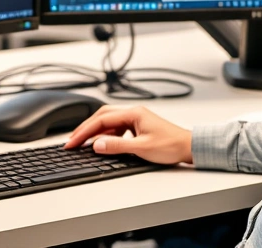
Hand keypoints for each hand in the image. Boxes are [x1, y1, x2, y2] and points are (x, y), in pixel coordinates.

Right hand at [64, 105, 192, 164]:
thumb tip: (97, 144)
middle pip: (102, 117)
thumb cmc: (171, 145)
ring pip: (109, 122)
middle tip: (72, 141)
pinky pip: (117, 127)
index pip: (101, 120)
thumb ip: (117, 145)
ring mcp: (137, 119)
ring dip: (96, 132)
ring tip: (84, 143)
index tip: (72, 141)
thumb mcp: (141, 148)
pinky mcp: (139, 126)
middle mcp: (134, 113)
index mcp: (133, 113)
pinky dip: (107, 135)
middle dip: (85, 128)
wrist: (189, 147)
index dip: (84, 132)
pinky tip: (104, 143)